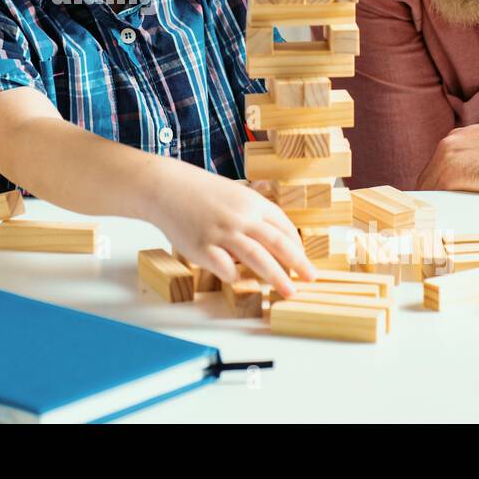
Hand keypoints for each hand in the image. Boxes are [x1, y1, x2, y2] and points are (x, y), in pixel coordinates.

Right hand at [145, 161, 316, 296]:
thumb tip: (275, 239)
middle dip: (298, 264)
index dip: (297, 247)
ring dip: (277, 276)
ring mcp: (222, 233)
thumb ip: (255, 214)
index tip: (304, 262)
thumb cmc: (202, 192)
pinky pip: (226, 268)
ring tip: (290, 291)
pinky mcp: (203, 247)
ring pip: (258, 258)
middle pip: (277, 244)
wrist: (167, 187)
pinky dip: (236, 277)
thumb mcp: (236, 194)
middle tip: (310, 279)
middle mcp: (241, 218)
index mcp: (252, 203)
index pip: (284, 227)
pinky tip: (238, 280)